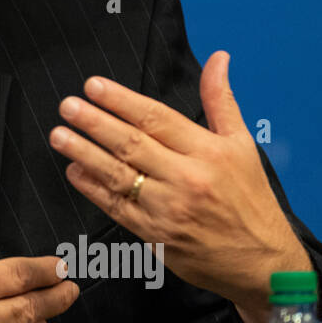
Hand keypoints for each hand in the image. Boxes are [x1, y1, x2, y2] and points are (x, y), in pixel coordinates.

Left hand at [48, 50, 310, 322]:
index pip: (157, 118)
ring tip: (59, 135)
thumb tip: (218, 58)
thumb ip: (221, 101)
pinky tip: (73, 171)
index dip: (122, 100)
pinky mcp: (155, 235)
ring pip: (118, 175)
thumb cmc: (251, 200)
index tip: (93, 86)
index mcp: (208, 151)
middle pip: (132, 144)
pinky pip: (116, 207)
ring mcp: (168, 209)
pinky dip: (92, 189)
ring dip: (84, 153)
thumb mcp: (243, 145)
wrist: (262, 264)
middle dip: (95, 123)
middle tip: (67, 106)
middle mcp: (187, 178)